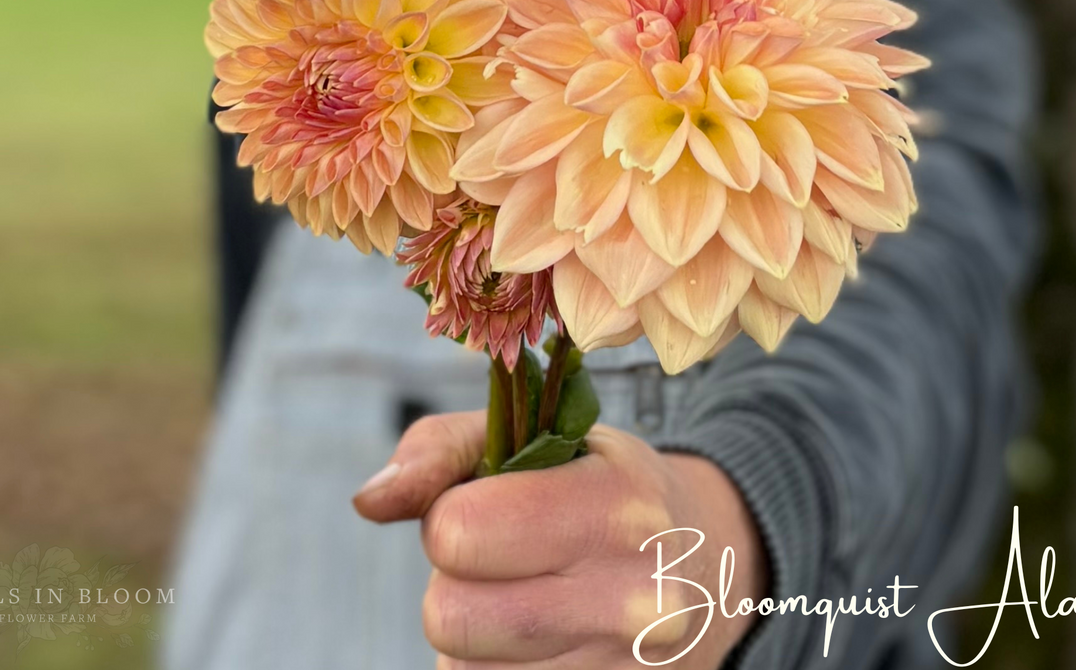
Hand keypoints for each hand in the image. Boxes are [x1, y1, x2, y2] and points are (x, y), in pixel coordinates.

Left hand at [353, 411, 768, 668]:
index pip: (459, 533)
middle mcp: (636, 601)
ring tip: (530, 595)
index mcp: (618, 506)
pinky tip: (543, 639)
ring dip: (474, 635)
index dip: (451, 516)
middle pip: (448, 617)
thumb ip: (443, 449)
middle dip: (455, 582)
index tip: (486, 505)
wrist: (706, 566)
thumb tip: (369, 499)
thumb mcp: (541, 435)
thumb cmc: (601, 486)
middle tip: (505, 558)